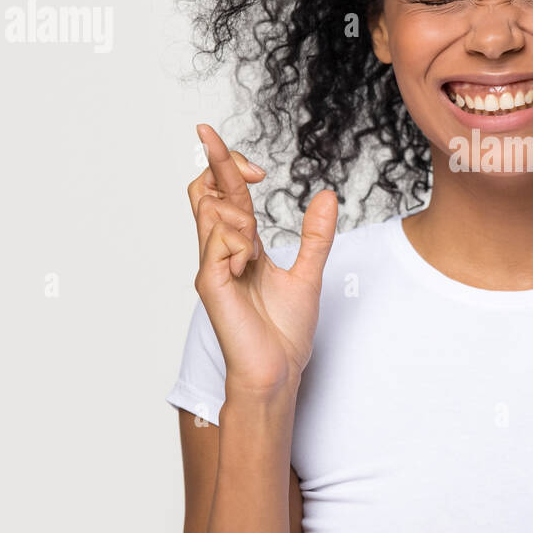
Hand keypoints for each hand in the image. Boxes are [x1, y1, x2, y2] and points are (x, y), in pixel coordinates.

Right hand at [188, 123, 337, 395]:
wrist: (277, 369)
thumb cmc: (285, 330)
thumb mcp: (309, 272)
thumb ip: (316, 235)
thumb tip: (328, 195)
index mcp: (241, 244)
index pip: (225, 192)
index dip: (230, 163)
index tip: (260, 166)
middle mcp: (220, 250)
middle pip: (203, 189)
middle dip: (221, 162)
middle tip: (257, 171)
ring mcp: (212, 265)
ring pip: (211, 209)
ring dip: (240, 214)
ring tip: (256, 247)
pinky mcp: (210, 283)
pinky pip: (218, 241)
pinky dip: (239, 243)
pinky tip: (249, 265)